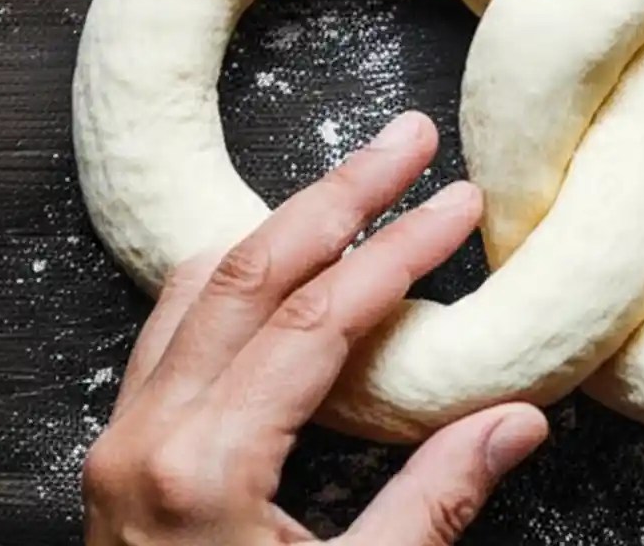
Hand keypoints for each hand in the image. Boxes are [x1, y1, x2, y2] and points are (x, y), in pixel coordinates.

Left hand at [82, 111, 548, 545]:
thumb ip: (435, 504)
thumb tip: (519, 419)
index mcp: (204, 469)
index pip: (316, 319)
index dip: (397, 254)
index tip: (458, 204)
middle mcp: (147, 432)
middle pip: (248, 271)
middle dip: (337, 195)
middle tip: (405, 139)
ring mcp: (124, 434)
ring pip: (199, 285)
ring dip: (283, 224)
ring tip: (355, 180)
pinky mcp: (126, 445)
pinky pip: (174, 324)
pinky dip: (237, 273)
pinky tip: (281, 256)